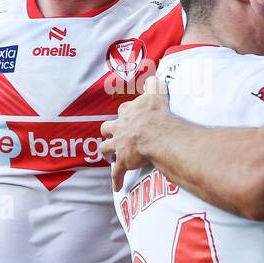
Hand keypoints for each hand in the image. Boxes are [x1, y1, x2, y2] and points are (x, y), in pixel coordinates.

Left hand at [100, 76, 171, 191]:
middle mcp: (120, 128)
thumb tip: (155, 76)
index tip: (127, 116)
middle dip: (108, 132)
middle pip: (107, 129)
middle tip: (113, 136)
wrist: (156, 134)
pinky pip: (117, 172)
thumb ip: (154, 85)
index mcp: (128, 113)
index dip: (124, 114)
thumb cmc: (157, 114)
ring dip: (107, 153)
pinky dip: (116, 179)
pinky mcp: (123, 161)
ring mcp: (120, 146)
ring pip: (106, 149)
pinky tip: (118, 186)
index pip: (122, 111)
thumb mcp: (156, 94)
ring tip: (110, 157)